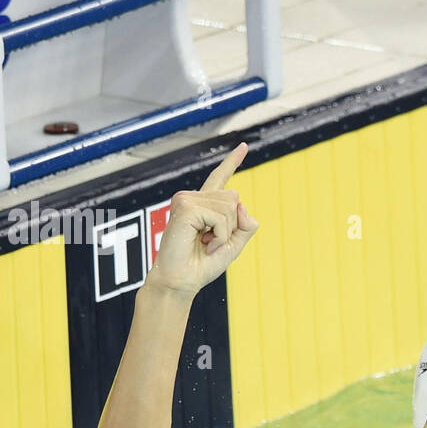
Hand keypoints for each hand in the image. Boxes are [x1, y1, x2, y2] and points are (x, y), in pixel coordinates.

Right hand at [145, 142, 259, 298]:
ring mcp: (186, 200)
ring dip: (224, 233)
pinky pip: (220, 217)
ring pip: (230, 207)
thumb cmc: (201, 266)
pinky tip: (202, 243)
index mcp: (204, 205)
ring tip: (204, 244)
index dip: (232, 162)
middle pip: (235, 198)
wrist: (181, 282)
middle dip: (231, 225)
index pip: (220, 178)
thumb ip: (245, 224)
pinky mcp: (184, 207)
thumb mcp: (233, 244)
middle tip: (209, 242)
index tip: (243, 146)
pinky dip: (219, 235)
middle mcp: (193, 198)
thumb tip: (240, 202)